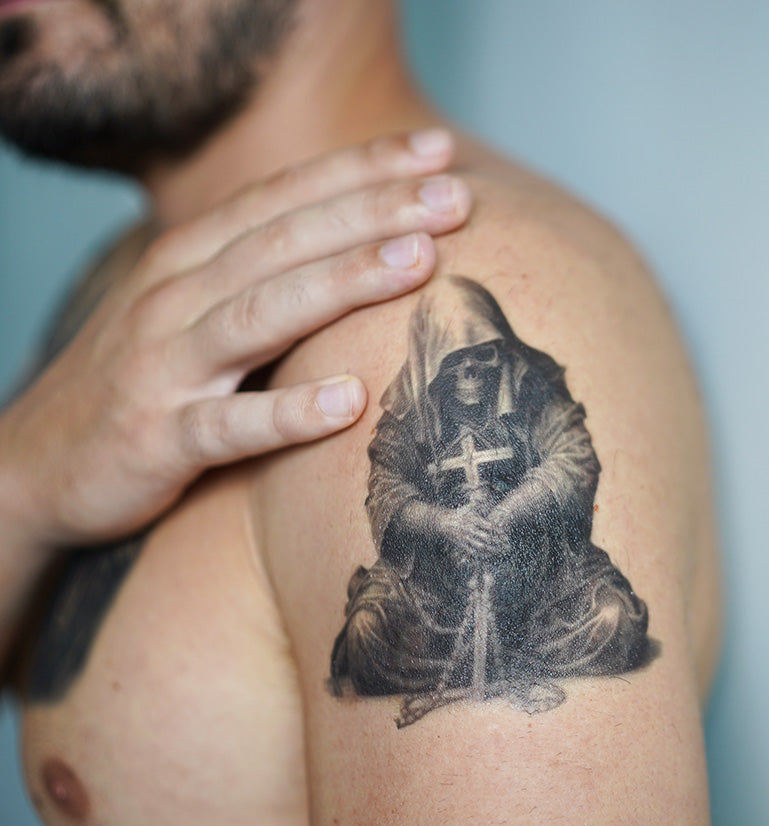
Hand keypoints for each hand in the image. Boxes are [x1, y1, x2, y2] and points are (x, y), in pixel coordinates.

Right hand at [0, 129, 470, 549]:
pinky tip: (348, 401)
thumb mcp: (196, 310)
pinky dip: (287, 412)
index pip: (286, 196)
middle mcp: (176, 296)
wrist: (38, 462)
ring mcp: (164, 366)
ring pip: (261, 313)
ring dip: (341, 283)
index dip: (363, 169)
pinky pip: (228, 425)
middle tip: (457, 198)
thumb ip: (263, 277)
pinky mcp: (158, 438)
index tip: (439, 151)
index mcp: (192, 259)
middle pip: (286, 240)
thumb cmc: (145, 381)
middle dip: (374, 212)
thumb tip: (358, 249)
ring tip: (418, 264)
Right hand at [438, 504, 509, 561]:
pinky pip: (472, 551)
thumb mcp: (468, 509)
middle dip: (497, 542)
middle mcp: (469, 528)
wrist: (442, 521)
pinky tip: (487, 556)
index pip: (488, 526)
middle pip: (486, 537)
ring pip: (480, 545)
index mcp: (473, 519)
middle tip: (505, 545)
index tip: (505, 535)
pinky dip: (480, 554)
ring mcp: (465, 537)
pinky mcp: (461, 544)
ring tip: (499, 552)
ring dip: (490, 549)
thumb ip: (476, 505)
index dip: (498, 531)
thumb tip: (484, 497)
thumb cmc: (458, 514)